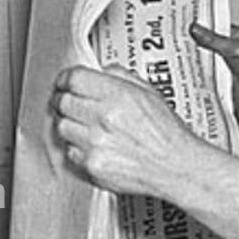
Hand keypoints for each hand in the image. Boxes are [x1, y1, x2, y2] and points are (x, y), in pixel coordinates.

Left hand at [51, 65, 199, 197]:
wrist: (176, 167)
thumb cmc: (167, 134)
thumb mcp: (150, 93)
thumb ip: (121, 76)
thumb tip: (101, 71)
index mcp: (117, 95)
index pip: (74, 78)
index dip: (66, 79)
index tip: (65, 83)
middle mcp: (103, 118)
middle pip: (63, 102)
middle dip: (66, 101)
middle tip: (73, 104)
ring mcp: (95, 144)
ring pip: (63, 127)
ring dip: (71, 125)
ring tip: (88, 127)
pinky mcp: (92, 166)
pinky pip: (70, 152)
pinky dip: (79, 149)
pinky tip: (95, 146)